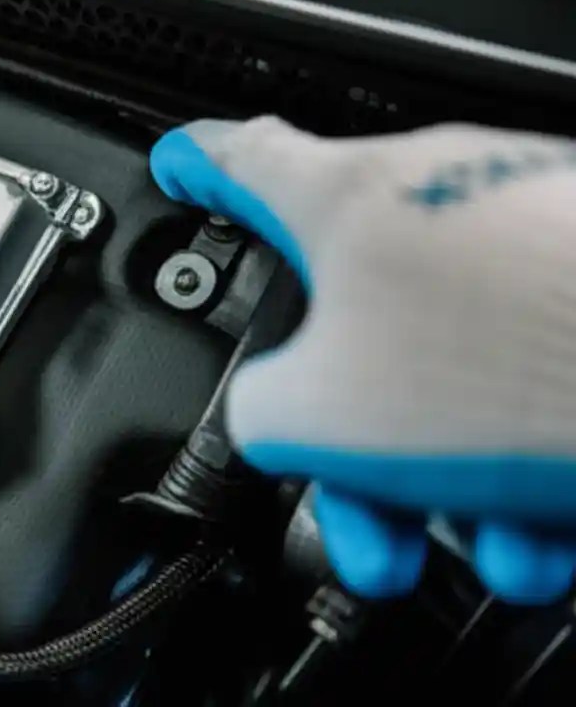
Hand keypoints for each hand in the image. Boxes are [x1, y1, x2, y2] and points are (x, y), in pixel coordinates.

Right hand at [150, 117, 575, 602]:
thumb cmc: (520, 367)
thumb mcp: (317, 416)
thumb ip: (259, 412)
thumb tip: (274, 420)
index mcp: (348, 203)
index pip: (240, 166)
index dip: (198, 175)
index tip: (182, 166)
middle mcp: (437, 201)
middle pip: (353, 322)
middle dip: (353, 444)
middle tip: (357, 514)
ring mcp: (526, 237)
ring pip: (448, 372)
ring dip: (450, 482)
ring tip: (481, 552)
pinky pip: (526, 379)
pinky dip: (520, 461)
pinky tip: (536, 532)